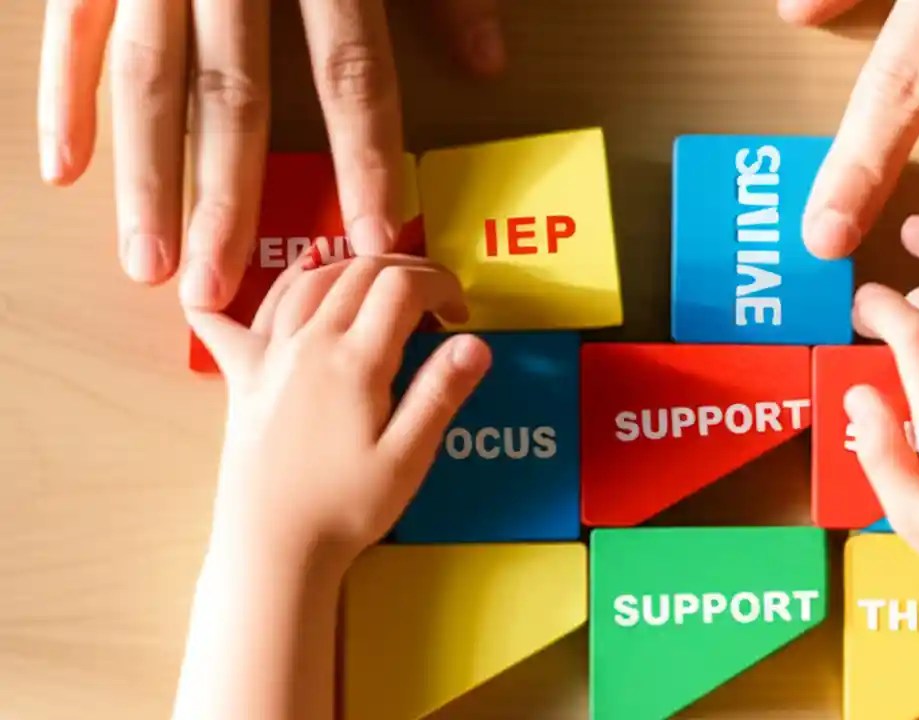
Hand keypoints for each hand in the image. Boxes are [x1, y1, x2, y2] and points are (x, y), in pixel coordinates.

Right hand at [37, 0, 504, 309]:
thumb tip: (491, 64)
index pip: (350, 69)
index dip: (364, 155)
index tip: (371, 236)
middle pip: (234, 94)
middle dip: (227, 198)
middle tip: (222, 290)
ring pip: (149, 77)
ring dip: (145, 177)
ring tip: (148, 266)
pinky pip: (73, 26)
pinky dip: (63, 96)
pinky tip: (63, 172)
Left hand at [186, 255, 490, 567]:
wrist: (272, 547)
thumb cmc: (347, 508)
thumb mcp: (408, 457)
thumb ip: (441, 392)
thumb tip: (477, 341)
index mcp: (355, 360)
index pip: (401, 286)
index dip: (440, 284)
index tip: (462, 313)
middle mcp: (309, 342)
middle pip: (357, 271)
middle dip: (403, 269)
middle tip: (433, 299)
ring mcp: (269, 355)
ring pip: (306, 281)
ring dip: (347, 267)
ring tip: (376, 284)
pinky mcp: (241, 377)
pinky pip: (235, 318)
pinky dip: (239, 292)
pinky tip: (239, 283)